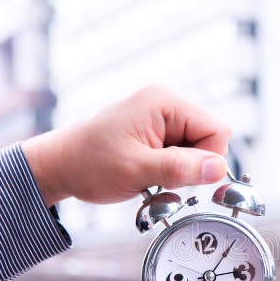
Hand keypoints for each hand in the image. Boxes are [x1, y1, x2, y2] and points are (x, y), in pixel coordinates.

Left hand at [22, 85, 230, 206]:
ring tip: (150, 177)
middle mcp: (168, 105)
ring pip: (197, 152)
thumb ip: (181, 168)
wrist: (60, 167)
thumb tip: (219, 169)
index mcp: (165, 102)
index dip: (207, 159)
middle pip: (209, 141)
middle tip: (159, 178)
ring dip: (179, 172)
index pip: (217, 130)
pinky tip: (149, 176)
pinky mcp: (158, 134)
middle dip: (191, 167)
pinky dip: (170, 172)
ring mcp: (163, 119)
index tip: (179, 176)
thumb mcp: (137, 170)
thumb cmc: (89, 164)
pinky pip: (182, 155)